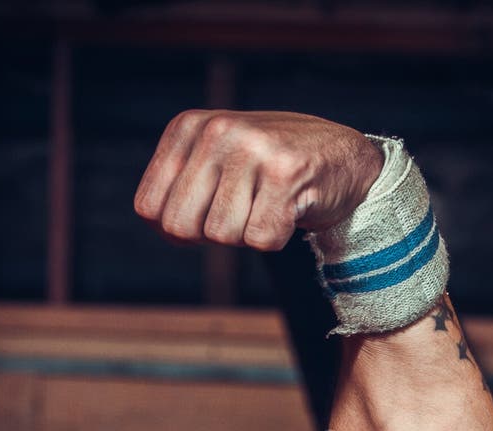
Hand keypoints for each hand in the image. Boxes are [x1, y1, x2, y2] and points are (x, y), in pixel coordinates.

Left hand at [134, 109, 382, 250]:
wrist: (343, 157)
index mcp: (188, 127)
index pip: (149, 208)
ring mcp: (252, 148)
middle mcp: (216, 130)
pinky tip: (289, 208)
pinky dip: (276, 238)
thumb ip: (179, 192)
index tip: (208, 214)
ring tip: (267, 204)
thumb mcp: (214, 165)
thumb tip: (165, 229)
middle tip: (240, 213)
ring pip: (221, 236)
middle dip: (209, 235)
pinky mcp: (286, 172)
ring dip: (246, 235)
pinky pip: (260, 240)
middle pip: (180, 226)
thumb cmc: (270, 170)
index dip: (178, 229)